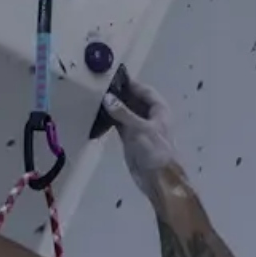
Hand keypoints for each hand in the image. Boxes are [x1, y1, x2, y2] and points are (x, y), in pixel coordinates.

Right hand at [100, 75, 180, 199]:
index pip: (144, 90)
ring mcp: (140, 128)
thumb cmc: (155, 151)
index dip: (130, 83)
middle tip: (100, 86)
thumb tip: (107, 98)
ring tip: (96, 98)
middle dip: (119, 94)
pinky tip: (99, 115)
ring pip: (126, 112)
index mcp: (159, 110)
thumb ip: (122, 113)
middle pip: (134, 100)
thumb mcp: (139, 129)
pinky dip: (111, 120)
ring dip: (114, 107)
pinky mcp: (131, 139)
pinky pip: (120, 124)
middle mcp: (150, 116)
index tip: (113, 77)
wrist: (158, 179)